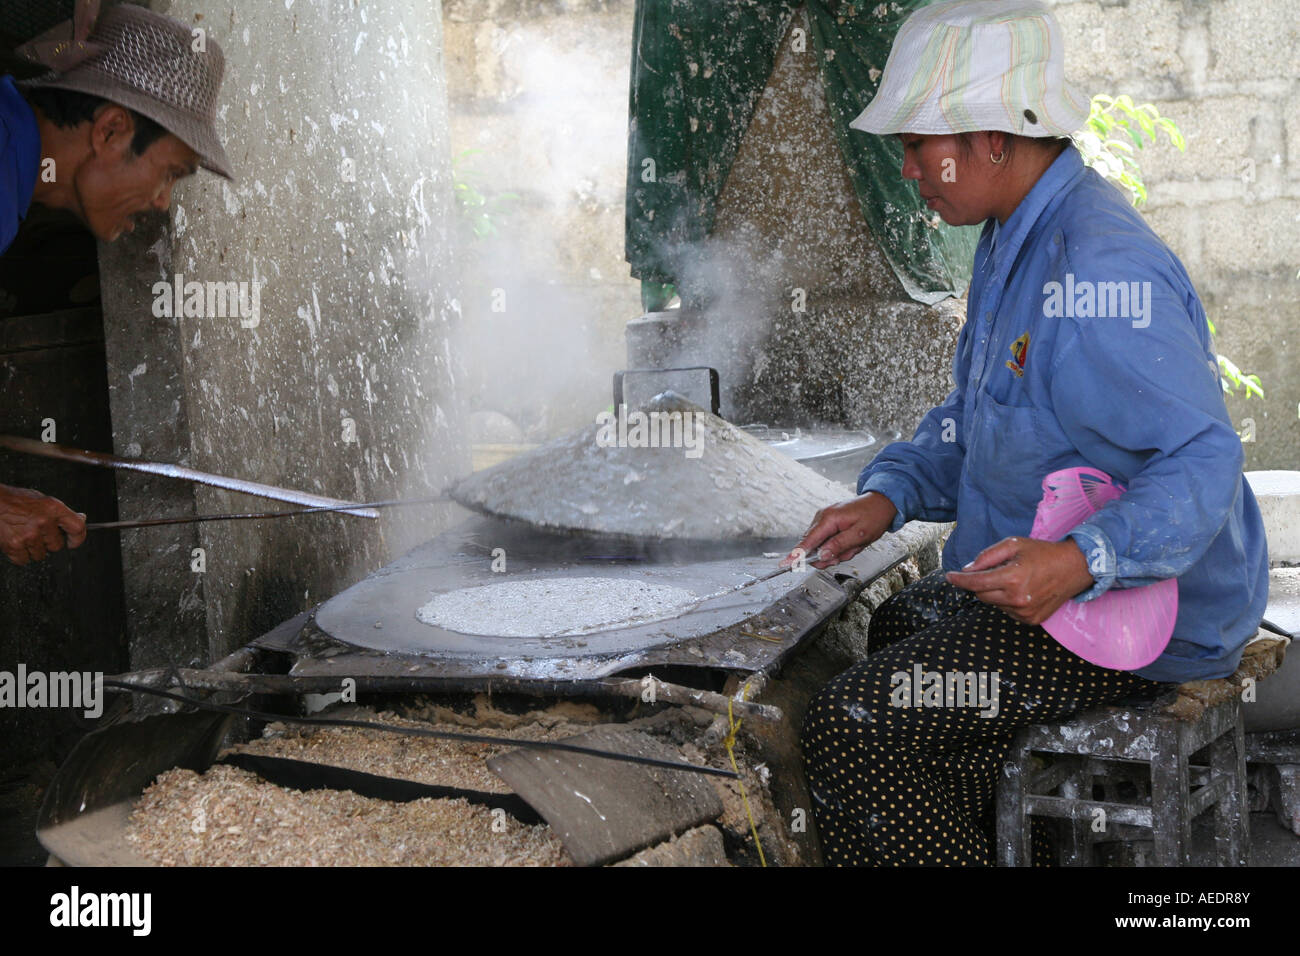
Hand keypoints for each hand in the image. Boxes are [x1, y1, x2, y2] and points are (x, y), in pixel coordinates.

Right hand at [0, 484, 86, 565]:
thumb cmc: (14, 500)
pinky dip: (19, 555)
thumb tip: (81, 518)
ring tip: (23, 535)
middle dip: (48, 542)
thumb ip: (60, 512)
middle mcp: (43, 522)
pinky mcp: (14, 545)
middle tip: (36, 532)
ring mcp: (29, 535)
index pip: (77, 528)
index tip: (73, 542)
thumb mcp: (42, 500)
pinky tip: (16, 542)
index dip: (78, 538)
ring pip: (40, 554)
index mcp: (53, 508)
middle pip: (57, 546)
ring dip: (33, 548)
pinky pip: (24, 560)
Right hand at [782, 491, 897, 569]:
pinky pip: (826, 541)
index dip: (796, 555)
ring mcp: (824, 520)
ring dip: (837, 551)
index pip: (808, 541)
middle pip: (813, 546)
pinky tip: (850, 542)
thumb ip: (839, 545)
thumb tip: (821, 555)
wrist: (881, 503)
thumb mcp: (860, 534)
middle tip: (848, 552)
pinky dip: (838, 545)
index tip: (785, 564)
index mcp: (829, 519)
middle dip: (830, 555)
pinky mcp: (828, 523)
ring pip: (821, 546)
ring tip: (853, 544)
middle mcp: (822, 517)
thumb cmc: (874, 515)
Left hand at [945, 536, 1094, 624]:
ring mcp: (1024, 612)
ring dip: (995, 592)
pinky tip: (1022, 590)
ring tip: (1014, 578)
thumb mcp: (1013, 544)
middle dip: (980, 583)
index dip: (959, 580)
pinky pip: (1007, 611)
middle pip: (981, 595)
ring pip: (994, 604)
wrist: (1074, 568)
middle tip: (994, 570)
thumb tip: (968, 569)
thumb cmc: (1042, 553)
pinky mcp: (1031, 620)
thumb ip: (987, 556)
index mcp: (1012, 578)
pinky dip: (1007, 601)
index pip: (975, 583)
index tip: (949, 577)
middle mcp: (1017, 599)